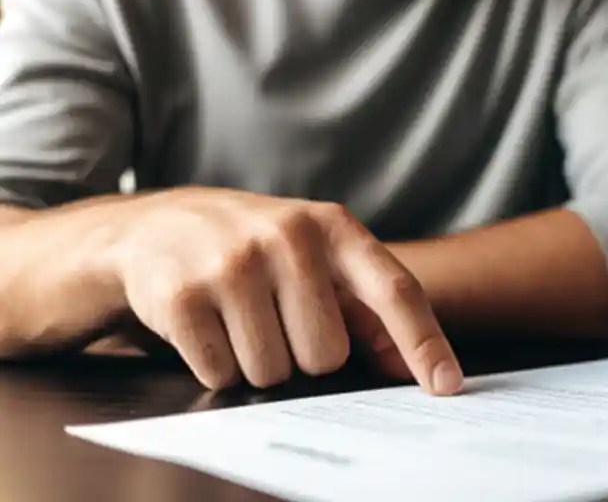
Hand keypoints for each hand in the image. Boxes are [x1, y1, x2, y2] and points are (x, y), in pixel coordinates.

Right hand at [103, 188, 461, 392]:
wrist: (155, 227)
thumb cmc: (256, 250)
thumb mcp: (315, 257)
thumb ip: (368, 309)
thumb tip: (413, 366)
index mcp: (332, 227)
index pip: (394, 291)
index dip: (424, 342)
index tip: (448, 385)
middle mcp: (287, 237)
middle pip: (326, 355)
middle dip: (304, 355)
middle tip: (278, 321)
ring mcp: (232, 264)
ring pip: (272, 372)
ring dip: (257, 362)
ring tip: (239, 319)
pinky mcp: (181, 295)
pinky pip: (220, 373)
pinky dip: (216, 365)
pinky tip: (207, 325)